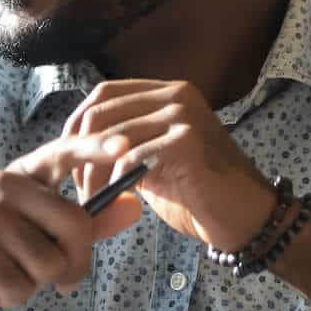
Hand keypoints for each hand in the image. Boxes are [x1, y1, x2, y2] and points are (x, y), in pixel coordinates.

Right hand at [0, 132, 144, 310]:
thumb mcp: (41, 233)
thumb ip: (89, 222)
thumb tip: (136, 207)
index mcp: (24, 175)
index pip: (63, 153)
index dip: (95, 148)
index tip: (125, 146)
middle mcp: (4, 187)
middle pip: (74, 225)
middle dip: (76, 263)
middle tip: (61, 280)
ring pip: (50, 263)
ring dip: (38, 284)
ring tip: (12, 274)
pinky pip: (21, 287)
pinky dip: (14, 298)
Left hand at [61, 79, 274, 250]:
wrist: (244, 218)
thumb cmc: (197, 194)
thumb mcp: (152, 159)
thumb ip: (124, 142)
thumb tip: (78, 143)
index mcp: (167, 92)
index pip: (104, 93)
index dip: (76, 125)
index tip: (66, 159)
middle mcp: (176, 94)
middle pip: (101, 112)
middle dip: (79, 153)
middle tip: (79, 189)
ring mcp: (183, 115)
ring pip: (112, 137)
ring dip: (94, 174)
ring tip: (94, 201)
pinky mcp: (186, 142)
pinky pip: (131, 157)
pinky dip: (116, 183)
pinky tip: (117, 200)